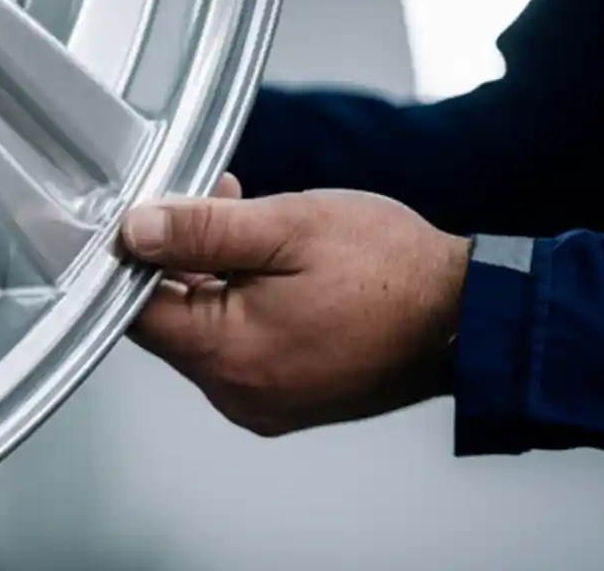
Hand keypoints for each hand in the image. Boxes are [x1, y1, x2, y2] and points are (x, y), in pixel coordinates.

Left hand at [119, 175, 468, 436]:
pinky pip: (240, 348)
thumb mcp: (287, 228)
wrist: (468, 316)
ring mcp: (264, 402)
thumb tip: (135, 231)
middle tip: (216, 200)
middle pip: (170, 322)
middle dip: (181, 258)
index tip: (153, 213)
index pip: (137, 311)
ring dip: (213, 275)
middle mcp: (238, 393)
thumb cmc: (391, 271)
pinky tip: (266, 263)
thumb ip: (202, 230)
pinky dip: (241, 304)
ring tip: (249, 220)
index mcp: (229, 356)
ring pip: (205, 332)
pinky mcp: (288, 398)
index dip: (135, 256)